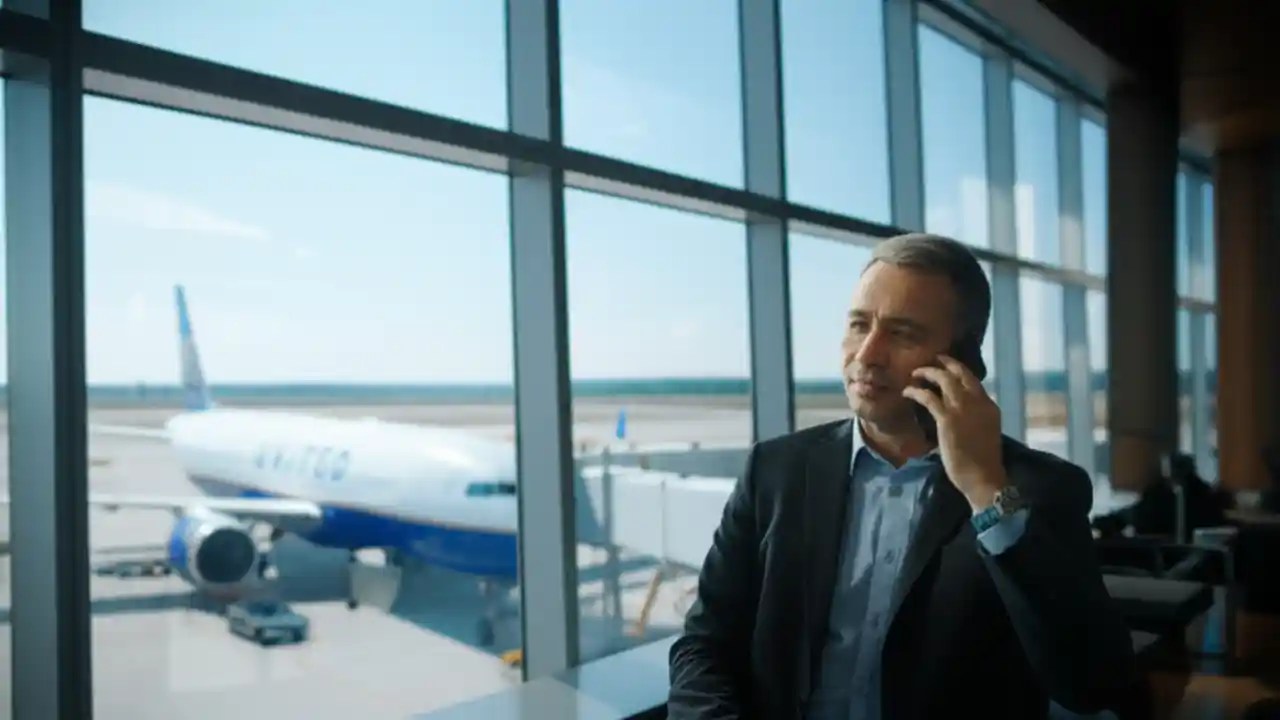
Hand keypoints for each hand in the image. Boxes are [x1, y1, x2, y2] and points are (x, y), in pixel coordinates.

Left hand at [902, 355, 1006, 510]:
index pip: (973, 380)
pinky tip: (907, 392)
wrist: (984, 477)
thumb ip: (975, 417)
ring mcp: (963, 409)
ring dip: (927, 373)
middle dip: (945, 363)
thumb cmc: (983, 462)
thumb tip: (959, 413)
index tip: (947, 366)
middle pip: (960, 373)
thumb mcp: (984, 432)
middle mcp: (978, 402)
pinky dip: (916, 392)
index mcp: (989, 406)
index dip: (959, 370)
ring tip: (915, 373)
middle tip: (932, 360)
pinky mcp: (947, 418)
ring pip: (944, 379)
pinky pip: (928, 397)